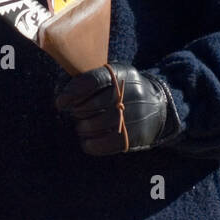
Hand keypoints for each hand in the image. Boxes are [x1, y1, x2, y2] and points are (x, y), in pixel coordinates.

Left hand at [54, 63, 181, 155]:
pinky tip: (87, 141)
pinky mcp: (135, 135)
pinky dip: (90, 144)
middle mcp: (130, 93)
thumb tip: (63, 99)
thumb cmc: (125, 91)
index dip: (73, 92)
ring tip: (82, 127)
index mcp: (121, 75)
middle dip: (78, 112)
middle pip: (91, 105)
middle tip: (77, 114)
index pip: (92, 81)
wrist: (159, 106)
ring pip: (96, 125)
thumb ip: (90, 82)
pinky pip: (105, 144)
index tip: (60, 103)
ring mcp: (134, 115)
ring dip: (82, 128)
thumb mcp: (113, 77)